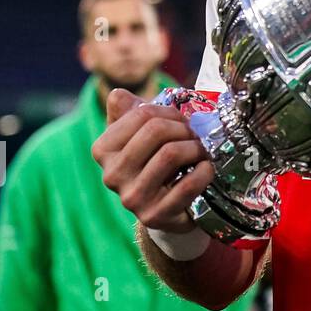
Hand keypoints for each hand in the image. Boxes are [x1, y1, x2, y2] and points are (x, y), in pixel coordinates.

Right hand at [90, 89, 212, 233]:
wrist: (166, 209)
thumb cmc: (154, 163)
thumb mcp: (139, 136)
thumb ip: (129, 112)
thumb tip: (118, 94)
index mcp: (103, 150)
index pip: (141, 114)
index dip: (169, 112)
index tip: (181, 120)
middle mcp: (112, 175)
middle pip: (156, 131)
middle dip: (184, 127)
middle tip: (195, 134)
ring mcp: (132, 198)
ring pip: (171, 154)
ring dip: (196, 147)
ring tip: (201, 150)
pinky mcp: (155, 216)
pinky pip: (188, 184)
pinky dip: (205, 171)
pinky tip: (206, 168)